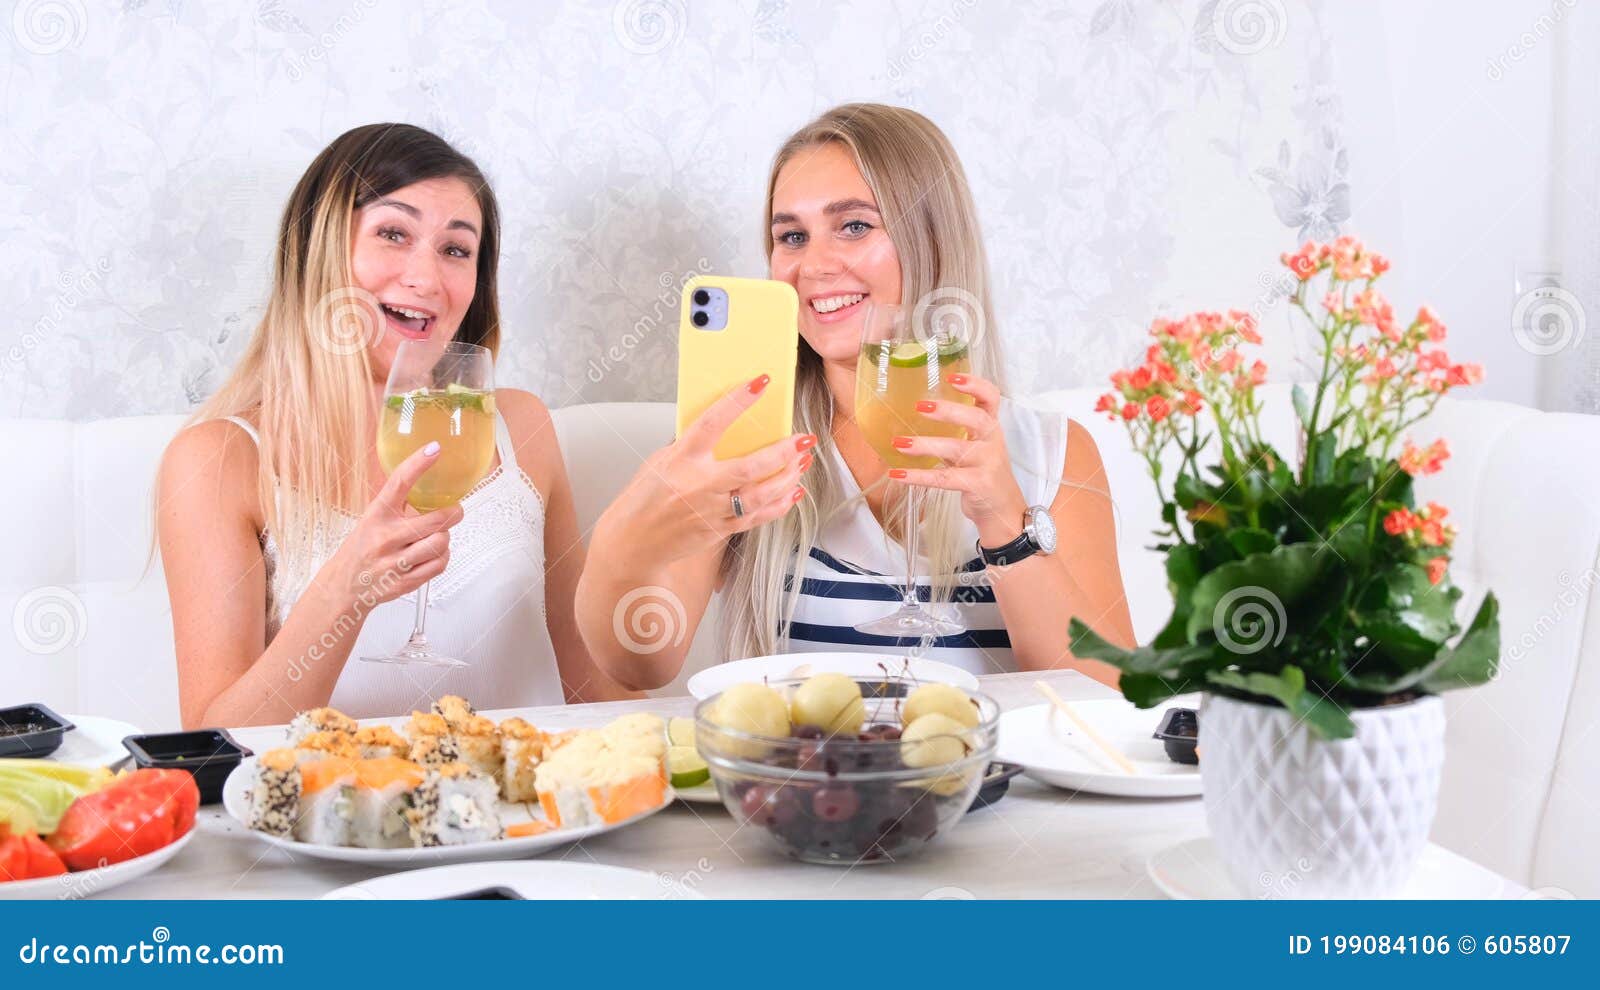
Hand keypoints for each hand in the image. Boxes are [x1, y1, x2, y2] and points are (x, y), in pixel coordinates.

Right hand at [314, 441, 465, 612]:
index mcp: (376, 515)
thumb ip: (398, 504)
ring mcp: (394, 562)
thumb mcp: (373, 519)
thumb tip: (431, 482)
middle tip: (455, 510)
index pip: (399, 483)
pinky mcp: (404, 582)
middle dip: (453, 513)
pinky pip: (439, 565)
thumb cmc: (362, 547)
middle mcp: (385, 537)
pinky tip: (432, 554)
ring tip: (437, 536)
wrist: (344, 586)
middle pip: (435, 520)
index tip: (435, 449)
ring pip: (440, 543)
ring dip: (445, 538)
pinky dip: (442, 557)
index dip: (418, 464)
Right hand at [601, 374, 814, 562]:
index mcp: (681, 459)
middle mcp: (699, 485)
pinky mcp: (720, 530)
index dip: (738, 401)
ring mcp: (712, 510)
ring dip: (788, 477)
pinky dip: (779, 505)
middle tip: (805, 439)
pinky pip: (757, 517)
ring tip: (804, 461)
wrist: (633, 541)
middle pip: (750, 467)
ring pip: (760, 494)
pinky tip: (793, 492)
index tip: (760, 382)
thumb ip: (690, 446)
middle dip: (783, 452)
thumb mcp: (660, 461)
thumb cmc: (644, 497)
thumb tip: (721, 427)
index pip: (713, 423)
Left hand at [886, 372, 1028, 539]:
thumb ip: (957, 430)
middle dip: (949, 411)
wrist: (1003, 510)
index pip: (991, 397)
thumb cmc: (983, 473)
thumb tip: (914, 412)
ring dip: (925, 445)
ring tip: (899, 443)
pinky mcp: (978, 485)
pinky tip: (898, 474)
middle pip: (977, 419)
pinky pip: (945, 479)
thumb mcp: (976, 445)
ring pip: (956, 449)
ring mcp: (988, 463)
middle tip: (920, 406)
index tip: (952, 377)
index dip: (975, 384)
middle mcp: (992, 441)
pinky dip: (919, 476)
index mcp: (991, 427)